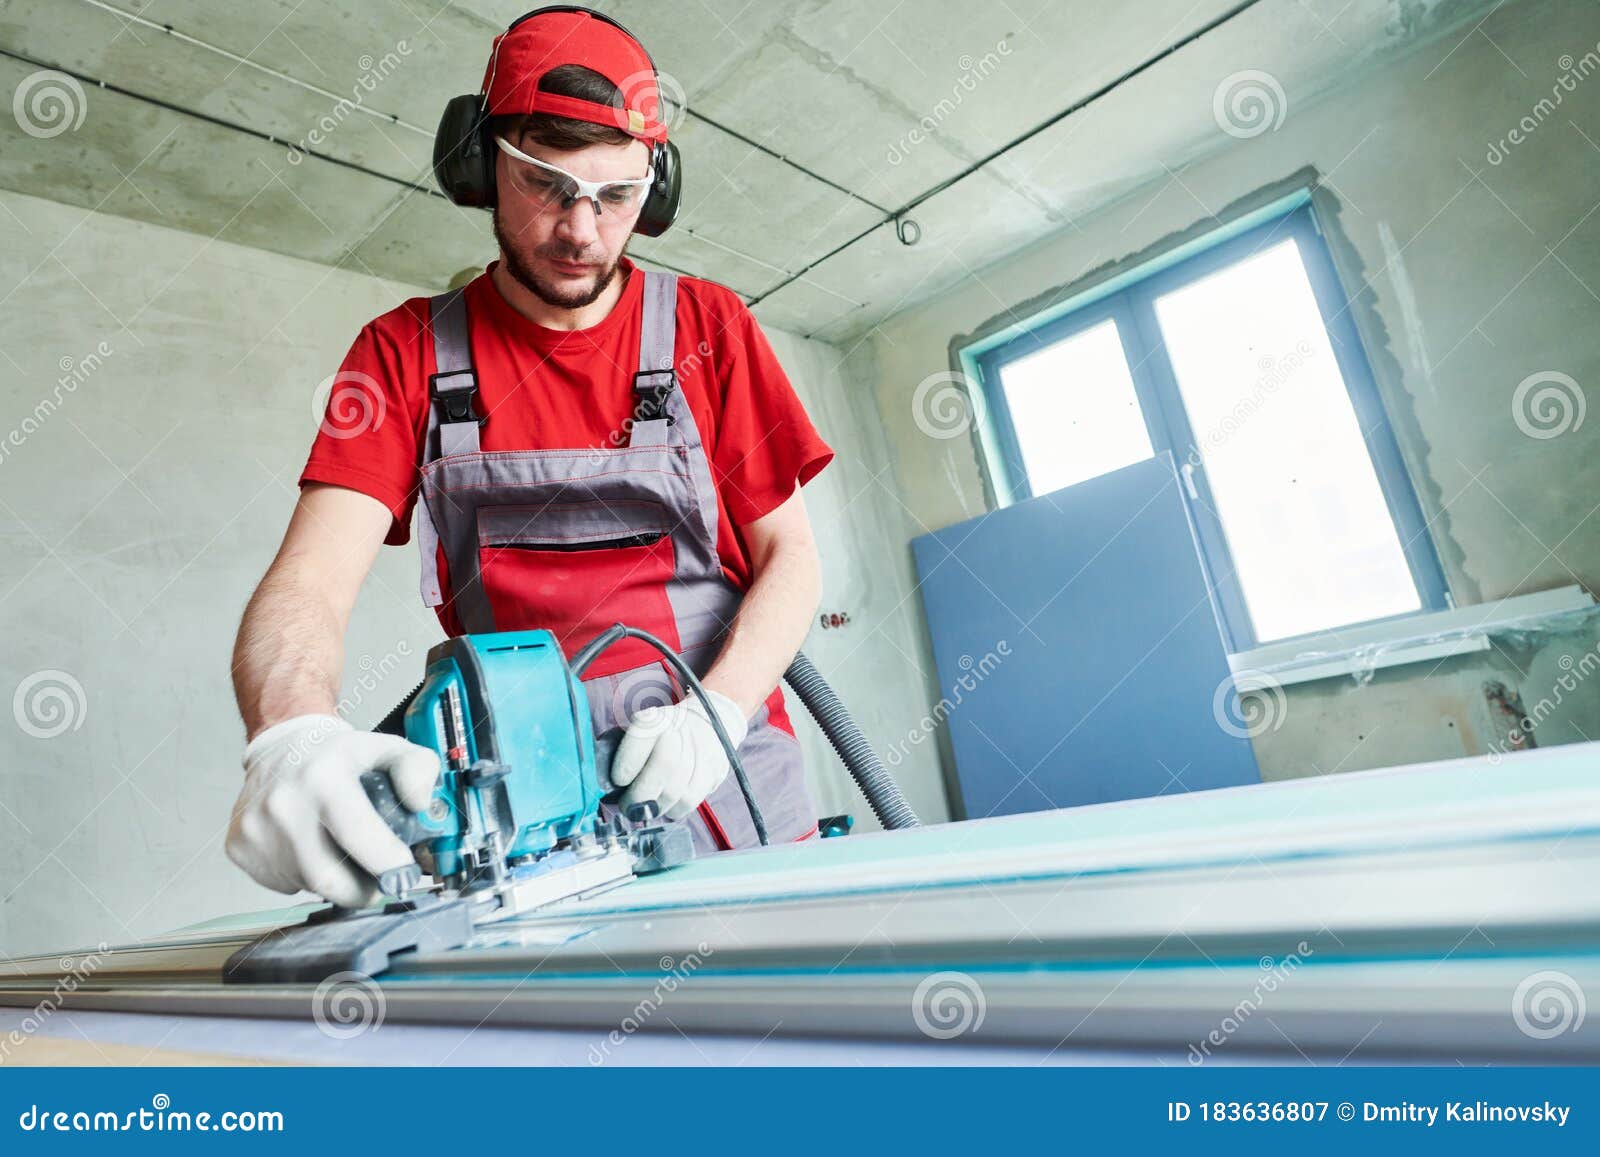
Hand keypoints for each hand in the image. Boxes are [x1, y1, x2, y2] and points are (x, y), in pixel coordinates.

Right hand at [225, 714, 440, 908]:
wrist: (281, 747)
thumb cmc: (338, 755)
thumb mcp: (388, 749)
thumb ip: (418, 769)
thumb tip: (421, 804)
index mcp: (323, 778)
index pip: (359, 836)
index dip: (388, 864)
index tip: (404, 872)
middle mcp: (283, 804)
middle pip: (330, 878)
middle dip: (362, 889)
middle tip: (378, 880)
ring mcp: (256, 829)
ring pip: (307, 885)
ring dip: (333, 881)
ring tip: (340, 852)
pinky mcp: (239, 847)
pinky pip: (283, 884)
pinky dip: (303, 877)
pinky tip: (309, 849)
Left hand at [611, 689, 748, 821]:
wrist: (706, 726)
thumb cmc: (661, 737)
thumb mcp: (640, 734)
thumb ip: (622, 753)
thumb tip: (605, 785)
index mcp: (656, 720)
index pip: (641, 735)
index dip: (627, 763)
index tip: (617, 781)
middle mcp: (681, 731)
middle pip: (665, 765)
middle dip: (641, 795)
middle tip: (628, 807)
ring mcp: (702, 751)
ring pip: (677, 790)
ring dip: (655, 807)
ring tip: (645, 808)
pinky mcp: (714, 771)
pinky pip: (691, 801)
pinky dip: (673, 810)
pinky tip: (665, 805)